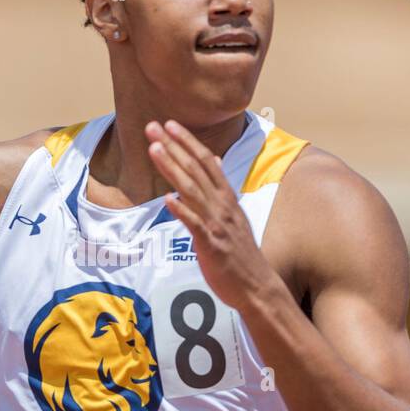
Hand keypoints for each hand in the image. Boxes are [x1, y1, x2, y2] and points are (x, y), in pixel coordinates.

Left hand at [145, 119, 281, 309]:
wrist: (257, 286)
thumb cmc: (241, 254)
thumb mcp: (234, 214)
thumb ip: (222, 188)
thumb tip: (215, 159)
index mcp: (226, 198)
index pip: (205, 161)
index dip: (187, 141)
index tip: (170, 124)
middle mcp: (222, 206)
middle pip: (195, 169)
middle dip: (173, 146)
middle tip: (153, 126)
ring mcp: (217, 224)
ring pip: (191, 190)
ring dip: (172, 168)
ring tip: (154, 149)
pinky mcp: (211, 244)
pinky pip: (195, 225)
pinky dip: (182, 211)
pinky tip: (167, 199)